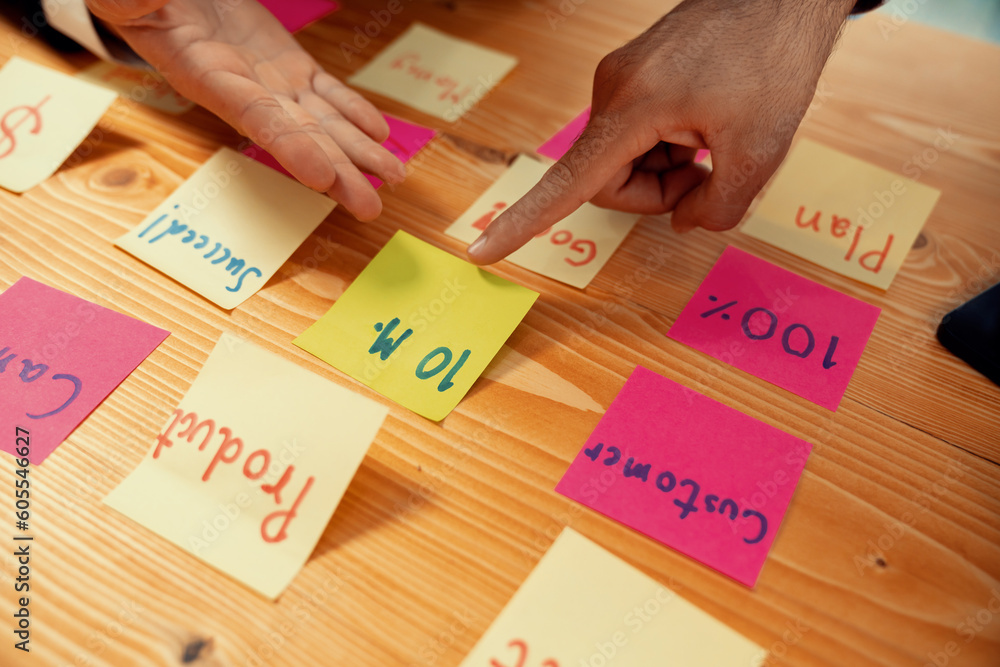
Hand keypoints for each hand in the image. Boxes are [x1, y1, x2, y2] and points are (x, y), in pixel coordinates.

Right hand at [87, 0, 404, 219]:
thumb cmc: (141, 0)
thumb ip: (134, 3)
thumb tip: (134, 1)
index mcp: (203, 74)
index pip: (254, 118)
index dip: (289, 147)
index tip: (321, 176)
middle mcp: (244, 90)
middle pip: (299, 137)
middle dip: (337, 172)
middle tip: (369, 206)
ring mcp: (272, 81)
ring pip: (322, 121)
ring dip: (359, 152)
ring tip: (394, 177)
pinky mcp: (289, 65)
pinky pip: (327, 92)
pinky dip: (355, 111)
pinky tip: (381, 134)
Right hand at [466, 0, 855, 264]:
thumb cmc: (772, 60)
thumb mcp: (760, 151)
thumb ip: (718, 207)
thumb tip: (683, 222)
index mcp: (632, 109)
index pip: (567, 183)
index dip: (521, 224)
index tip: (481, 251)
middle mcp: (612, 91)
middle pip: (607, 180)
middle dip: (654, 193)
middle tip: (707, 179)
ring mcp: (622, 78)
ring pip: (624, 158)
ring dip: (666, 168)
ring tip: (713, 145)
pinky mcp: (637, 73)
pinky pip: (637, 131)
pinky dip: (668, 145)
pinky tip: (707, 129)